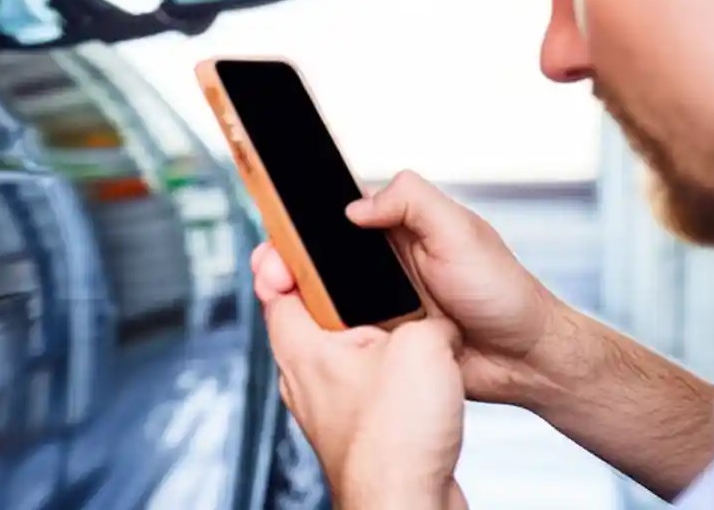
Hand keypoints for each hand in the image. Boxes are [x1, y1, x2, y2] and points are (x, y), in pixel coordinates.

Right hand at [254, 170, 565, 404]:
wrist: (523, 360)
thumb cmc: (502, 291)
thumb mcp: (460, 232)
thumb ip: (411, 202)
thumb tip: (353, 208)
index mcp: (396, 228)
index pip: (334, 213)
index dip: (302, 218)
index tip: (279, 229)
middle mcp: (379, 263)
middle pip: (316, 254)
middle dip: (286, 258)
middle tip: (270, 272)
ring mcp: (374, 302)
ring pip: (317, 293)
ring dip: (295, 295)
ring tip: (274, 295)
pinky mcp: (374, 338)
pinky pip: (334, 333)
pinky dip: (315, 331)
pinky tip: (299, 330)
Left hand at [255, 246, 465, 507]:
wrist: (410, 504)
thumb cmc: (396, 441)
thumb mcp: (421, 347)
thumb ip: (426, 318)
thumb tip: (440, 326)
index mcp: (299, 347)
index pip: (273, 282)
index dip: (285, 251)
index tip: (298, 231)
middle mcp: (305, 376)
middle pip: (310, 311)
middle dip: (340, 289)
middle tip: (366, 272)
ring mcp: (329, 404)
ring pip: (344, 349)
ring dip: (373, 332)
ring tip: (406, 322)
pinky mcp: (358, 427)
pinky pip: (370, 382)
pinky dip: (392, 369)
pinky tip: (422, 371)